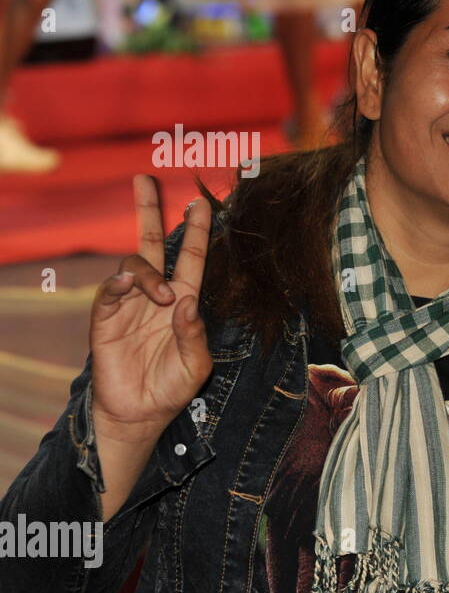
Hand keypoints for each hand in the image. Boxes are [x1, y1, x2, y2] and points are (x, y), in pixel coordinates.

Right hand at [89, 174, 212, 441]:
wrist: (140, 413)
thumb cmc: (173, 388)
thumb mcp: (197, 365)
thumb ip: (194, 334)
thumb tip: (185, 301)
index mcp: (183, 301)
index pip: (189, 257)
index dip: (194, 231)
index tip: (199, 202)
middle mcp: (155, 295)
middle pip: (150, 243)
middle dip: (148, 210)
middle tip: (147, 179)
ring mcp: (128, 304)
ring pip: (132, 265)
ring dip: (148, 272)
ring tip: (161, 294)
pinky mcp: (105, 318)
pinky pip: (109, 291)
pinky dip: (119, 283)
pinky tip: (130, 285)